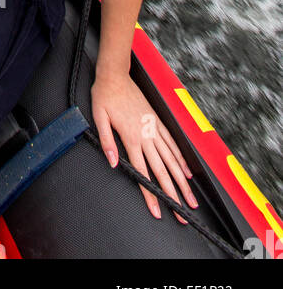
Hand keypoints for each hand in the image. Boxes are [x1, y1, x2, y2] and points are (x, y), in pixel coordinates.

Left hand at [91, 72, 197, 220]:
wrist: (115, 75)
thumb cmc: (104, 96)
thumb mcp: (99, 117)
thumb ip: (107, 142)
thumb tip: (114, 163)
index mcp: (131, 138)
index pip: (143, 173)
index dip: (150, 194)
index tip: (158, 210)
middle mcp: (146, 135)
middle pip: (163, 171)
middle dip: (173, 194)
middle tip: (183, 213)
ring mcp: (154, 128)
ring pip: (172, 159)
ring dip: (182, 181)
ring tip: (190, 197)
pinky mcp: (157, 121)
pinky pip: (172, 143)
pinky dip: (180, 158)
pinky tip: (186, 171)